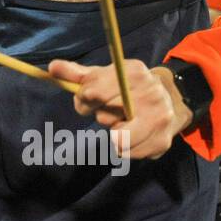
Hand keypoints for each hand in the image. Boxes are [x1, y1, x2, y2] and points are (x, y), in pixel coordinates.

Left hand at [47, 59, 192, 160]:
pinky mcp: (162, 141)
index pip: (96, 92)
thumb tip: (52, 67)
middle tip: (107, 111)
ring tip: (121, 123)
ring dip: (113, 133)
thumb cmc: (126, 88)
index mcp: (134, 72)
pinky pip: (128, 153)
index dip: (86, 98)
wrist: (168, 101)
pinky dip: (124, 148)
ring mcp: (160, 118)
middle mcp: (151, 94)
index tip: (88, 98)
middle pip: (105, 117)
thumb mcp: (102, 75)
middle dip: (100, 115)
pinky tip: (132, 134)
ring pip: (117, 139)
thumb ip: (76, 73)